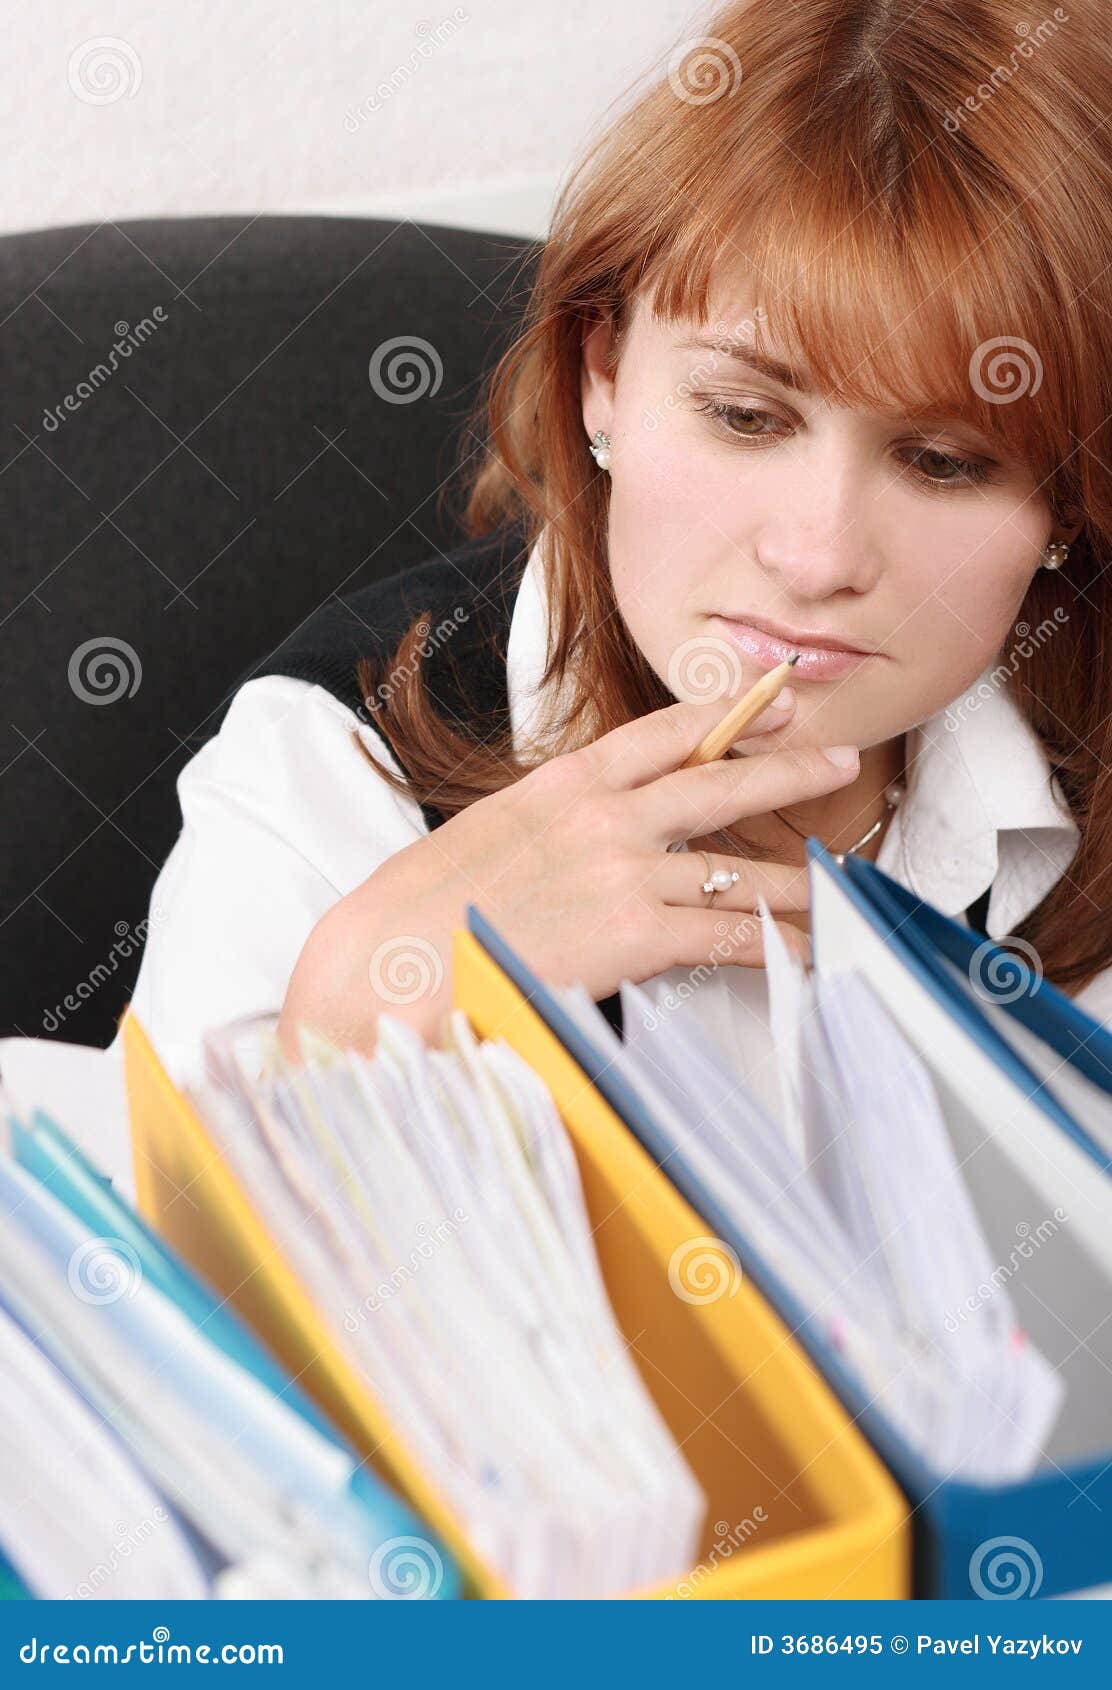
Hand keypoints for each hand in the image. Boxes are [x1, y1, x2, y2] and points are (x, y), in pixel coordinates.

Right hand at [277, 689, 858, 1054]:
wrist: (387, 963)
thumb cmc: (419, 910)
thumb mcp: (487, 835)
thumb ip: (551, 826)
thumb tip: (587, 838)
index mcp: (563, 782)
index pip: (662, 732)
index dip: (727, 714)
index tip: (770, 702)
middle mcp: (603, 815)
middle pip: (719, 783)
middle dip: (788, 769)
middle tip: (836, 759)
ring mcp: (623, 872)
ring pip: (736, 870)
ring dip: (795, 880)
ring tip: (838, 883)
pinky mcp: (634, 934)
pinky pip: (725, 936)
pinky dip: (772, 944)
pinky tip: (799, 947)